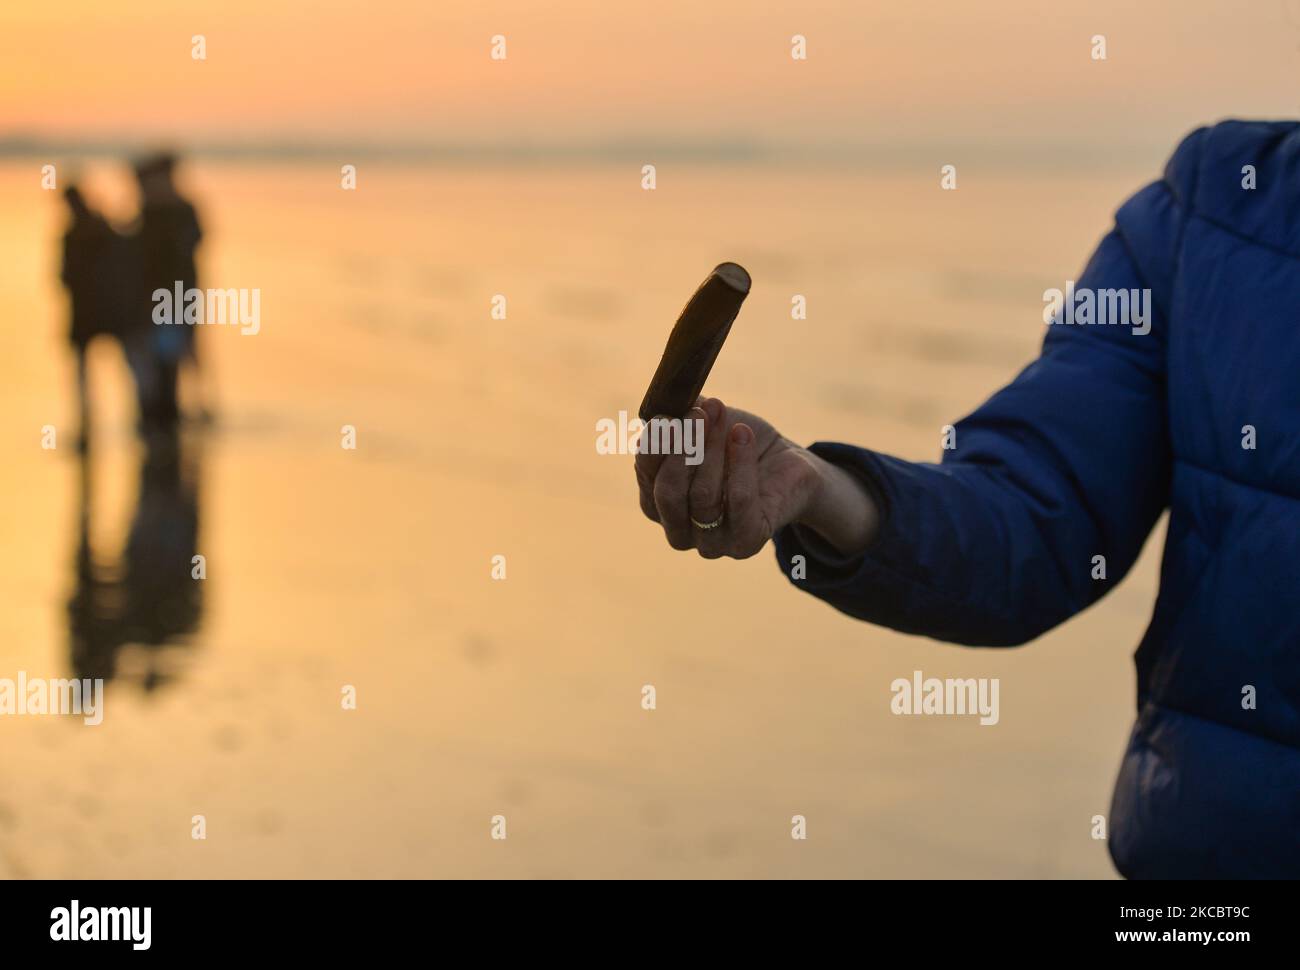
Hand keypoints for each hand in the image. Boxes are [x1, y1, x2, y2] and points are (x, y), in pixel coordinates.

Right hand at [633, 398, 878, 558]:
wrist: (786, 464)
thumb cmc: (736, 445)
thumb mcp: (705, 425)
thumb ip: (679, 417)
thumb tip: (662, 408)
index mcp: (658, 503)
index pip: (646, 477)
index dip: (654, 446)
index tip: (669, 415)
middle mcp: (679, 530)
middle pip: (668, 493)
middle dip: (683, 449)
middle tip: (700, 413)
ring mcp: (711, 543)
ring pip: (703, 496)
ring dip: (715, 451)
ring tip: (732, 421)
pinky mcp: (746, 542)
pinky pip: (739, 503)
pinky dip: (740, 464)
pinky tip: (743, 435)